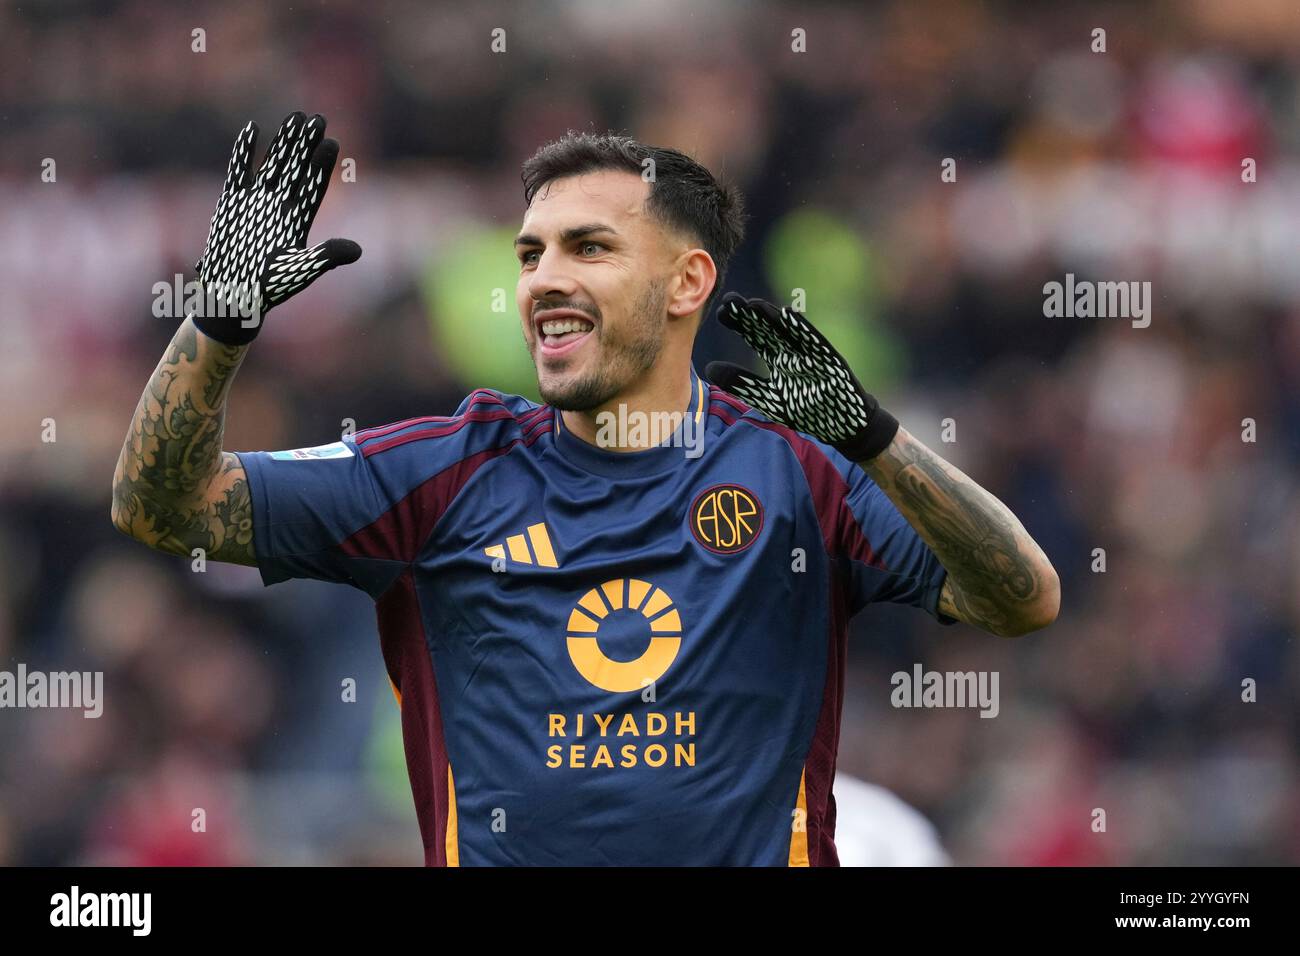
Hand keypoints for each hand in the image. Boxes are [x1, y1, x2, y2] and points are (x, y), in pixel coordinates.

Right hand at [191, 111, 361, 344]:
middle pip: (298, 169)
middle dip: (307, 145)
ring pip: (273, 164)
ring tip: (296, 117)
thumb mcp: (300, 270)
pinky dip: (244, 151)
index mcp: (299, 220)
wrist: (234, 294)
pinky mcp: (232, 201)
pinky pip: (239, 170)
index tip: (333, 142)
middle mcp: (281, 206)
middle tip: (319, 119)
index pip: (315, 186)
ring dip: (284, 142)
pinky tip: (254, 128)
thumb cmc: (270, 287)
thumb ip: (327, 257)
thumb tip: (358, 250)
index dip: (323, 165)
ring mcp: (256, 201)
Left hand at [705, 293, 898, 460]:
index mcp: (777, 357)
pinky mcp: (828, 359)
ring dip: (772, 318)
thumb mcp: (768, 398)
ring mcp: (810, 353)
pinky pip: (813, 341)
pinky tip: (788, 317)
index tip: (720, 313)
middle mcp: (792, 350)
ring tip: (754, 305)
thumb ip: (741, 383)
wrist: (841, 423)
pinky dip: (801, 330)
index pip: (755, 335)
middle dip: (750, 315)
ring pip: (788, 330)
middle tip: (729, 300)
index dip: (739, 323)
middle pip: (768, 327)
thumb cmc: (806, 409)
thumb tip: (709, 368)